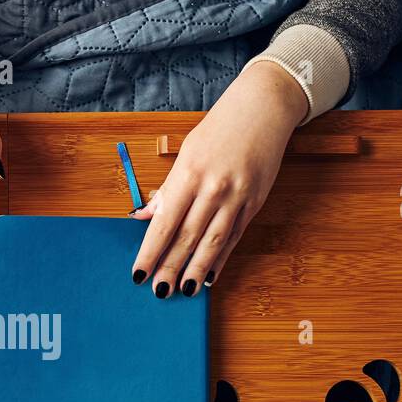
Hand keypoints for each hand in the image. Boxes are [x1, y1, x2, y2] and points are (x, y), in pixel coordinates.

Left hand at [130, 61, 307, 295]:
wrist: (262, 109)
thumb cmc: (218, 130)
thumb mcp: (186, 154)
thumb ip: (166, 190)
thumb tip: (141, 215)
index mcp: (188, 174)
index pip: (164, 223)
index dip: (150, 252)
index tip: (139, 274)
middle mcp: (212, 188)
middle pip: (187, 237)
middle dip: (170, 267)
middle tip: (158, 292)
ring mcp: (236, 196)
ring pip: (213, 242)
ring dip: (196, 269)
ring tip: (184, 290)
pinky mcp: (255, 202)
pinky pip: (234, 236)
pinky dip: (221, 258)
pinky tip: (210, 275)